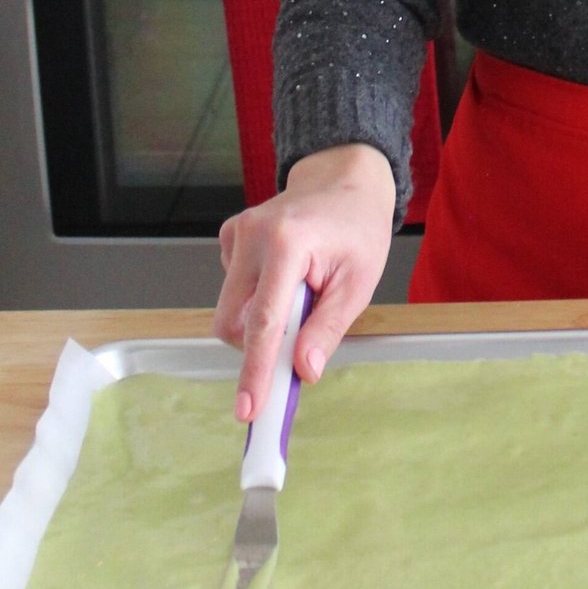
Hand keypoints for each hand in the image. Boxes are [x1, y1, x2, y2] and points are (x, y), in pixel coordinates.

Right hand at [214, 143, 395, 422]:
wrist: (344, 179)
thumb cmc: (357, 227)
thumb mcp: (359, 281)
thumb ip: (328, 328)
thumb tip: (304, 370)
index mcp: (287, 244)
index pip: (264, 323)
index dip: (255, 372)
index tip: (248, 409)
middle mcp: (253, 236)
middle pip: (234, 323)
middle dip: (258, 346)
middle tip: (296, 343)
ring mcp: (236, 233)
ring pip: (231, 310)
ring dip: (261, 320)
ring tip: (301, 295)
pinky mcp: (229, 236)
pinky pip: (233, 289)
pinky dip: (255, 298)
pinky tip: (284, 278)